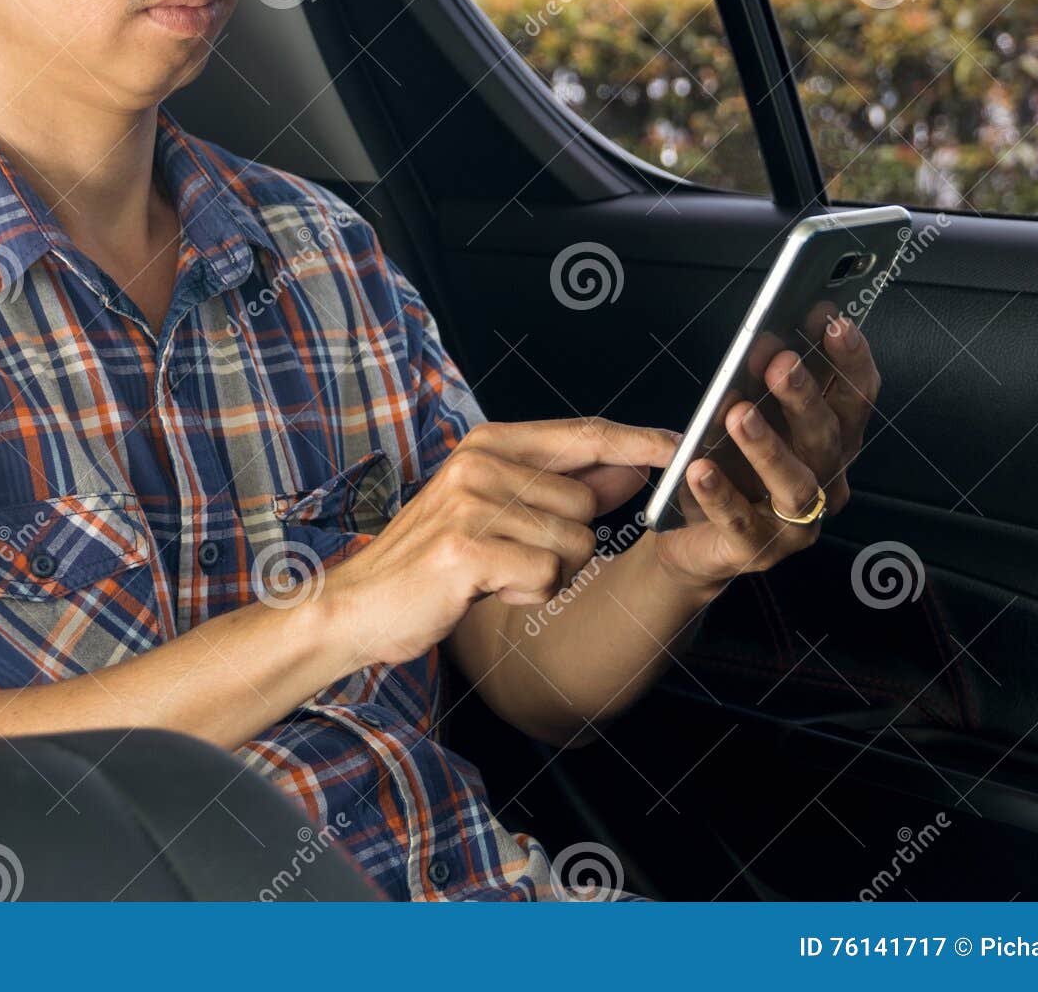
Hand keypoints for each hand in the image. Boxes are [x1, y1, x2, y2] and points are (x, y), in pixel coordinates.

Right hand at [320, 417, 679, 669]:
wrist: (358, 604)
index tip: (679, 445)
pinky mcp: (467, 548)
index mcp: (488, 443)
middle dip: (567, 544)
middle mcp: (480, 463)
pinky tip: (485, 590)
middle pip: (588, 506)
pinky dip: (526, 594)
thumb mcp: (495, 506)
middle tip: (511, 556)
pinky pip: (547, 575)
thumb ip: (562, 483)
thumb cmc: (431, 559)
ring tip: (493, 572)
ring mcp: (472, 503)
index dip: (637, 440)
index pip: (582, 433)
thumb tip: (631, 463)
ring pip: (574, 545)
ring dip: (545, 574)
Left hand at [654, 315, 880, 591]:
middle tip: (779, 362)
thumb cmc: (725, 466)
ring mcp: (795, 524)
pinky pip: (740, 522)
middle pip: (828, 438)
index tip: (832, 321)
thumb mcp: (746, 418)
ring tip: (736, 413)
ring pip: (796, 484)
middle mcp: (825, 483)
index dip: (850, 361)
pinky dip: (720, 495)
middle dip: (805, 397)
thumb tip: (773, 339)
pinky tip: (699, 469)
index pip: (856, 399)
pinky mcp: (757, 551)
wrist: (688, 535)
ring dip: (768, 446)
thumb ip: (763, 386)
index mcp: (831, 444)